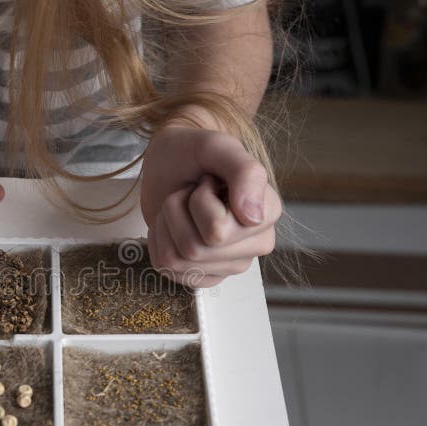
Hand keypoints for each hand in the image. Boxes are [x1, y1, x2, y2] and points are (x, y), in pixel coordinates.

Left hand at [141, 123, 281, 287]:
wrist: (170, 162)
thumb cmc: (193, 153)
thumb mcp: (217, 147)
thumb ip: (245, 172)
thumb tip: (253, 218)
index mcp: (267, 213)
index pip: (216, 230)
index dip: (199, 201)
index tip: (207, 182)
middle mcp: (256, 244)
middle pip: (194, 249)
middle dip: (178, 213)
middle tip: (190, 193)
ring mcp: (231, 264)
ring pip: (177, 260)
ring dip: (167, 225)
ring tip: (181, 206)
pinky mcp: (207, 276)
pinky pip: (168, 269)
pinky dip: (159, 242)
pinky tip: (174, 226)